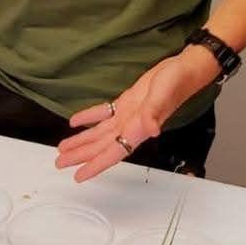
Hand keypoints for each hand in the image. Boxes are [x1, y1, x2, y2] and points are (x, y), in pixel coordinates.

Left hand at [55, 46, 219, 181]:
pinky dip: (89, 118)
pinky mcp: (128, 102)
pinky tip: (76, 122)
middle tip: (60, 162)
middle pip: (101, 146)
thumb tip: (151, 130)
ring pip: (100, 132)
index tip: (79, 176)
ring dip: (82, 140)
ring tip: (63, 148)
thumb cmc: (178, 82)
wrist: (186, 68)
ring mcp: (128, 114)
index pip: (113, 152)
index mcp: (139, 128)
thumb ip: (155, 113)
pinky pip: (104, 113)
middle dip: (81, 155)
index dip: (95, 165)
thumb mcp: (164, 96)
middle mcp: (131, 125)